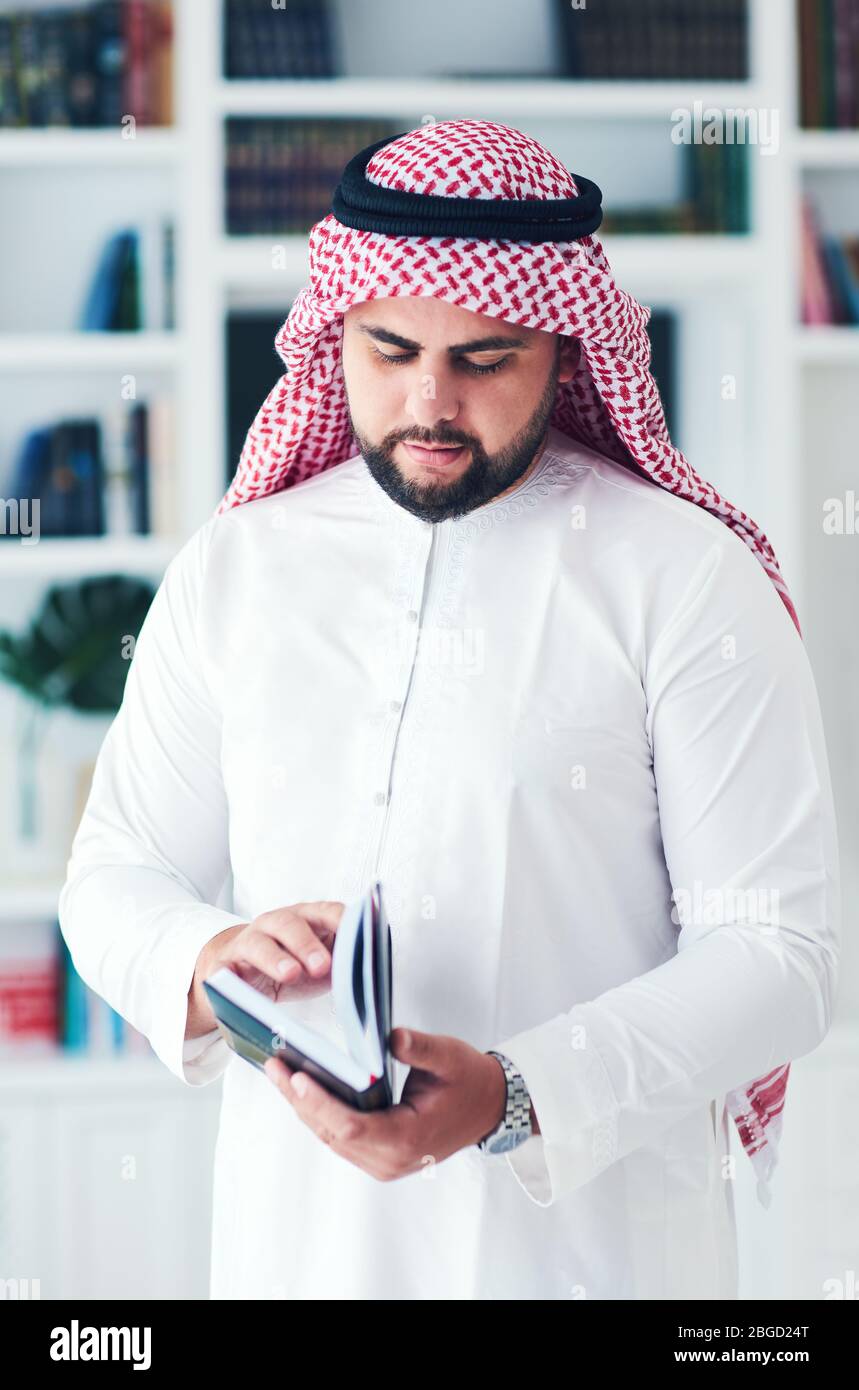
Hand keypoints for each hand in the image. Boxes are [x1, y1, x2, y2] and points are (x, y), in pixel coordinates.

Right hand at [185, 901, 344, 1039]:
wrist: (242, 972)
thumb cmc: (290, 964)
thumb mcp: (321, 967)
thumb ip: (341, 965)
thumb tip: (364, 974)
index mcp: (307, 919)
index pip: (326, 911)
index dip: (342, 920)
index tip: (358, 933)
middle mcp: (277, 923)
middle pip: (291, 923)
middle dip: (307, 943)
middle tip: (322, 965)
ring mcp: (250, 940)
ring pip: (260, 943)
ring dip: (276, 958)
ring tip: (290, 974)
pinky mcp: (226, 963)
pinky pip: (226, 968)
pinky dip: (230, 976)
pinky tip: (237, 986)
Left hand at [263, 1027, 518, 1180]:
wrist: (490, 1107)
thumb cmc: (470, 1081)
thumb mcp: (450, 1056)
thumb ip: (419, 1048)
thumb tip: (390, 1036)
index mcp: (407, 1138)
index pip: (351, 1126)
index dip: (320, 1102)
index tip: (296, 1076)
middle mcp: (390, 1159)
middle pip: (333, 1132)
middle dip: (299, 1099)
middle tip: (273, 1066)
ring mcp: (383, 1162)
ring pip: (331, 1137)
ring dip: (304, 1107)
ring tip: (279, 1072)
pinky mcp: (379, 1157)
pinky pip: (341, 1137)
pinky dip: (320, 1113)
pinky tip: (303, 1087)